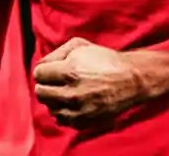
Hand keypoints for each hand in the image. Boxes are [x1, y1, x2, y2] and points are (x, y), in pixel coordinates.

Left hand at [33, 37, 168, 129]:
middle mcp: (71, 93)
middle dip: (46, 84)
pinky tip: (73, 102)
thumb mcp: (80, 45)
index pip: (38, 74)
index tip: (53, 70)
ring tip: (67, 91)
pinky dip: (64, 111)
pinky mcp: (83, 122)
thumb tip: (42, 66)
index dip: (45, 70)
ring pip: (50, 107)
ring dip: (55, 99)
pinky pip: (61, 119)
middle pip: (40, 92)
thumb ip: (56, 53)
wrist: (130, 80)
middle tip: (57, 81)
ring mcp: (77, 110)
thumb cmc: (105, 60)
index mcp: (69, 71)